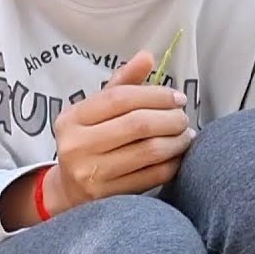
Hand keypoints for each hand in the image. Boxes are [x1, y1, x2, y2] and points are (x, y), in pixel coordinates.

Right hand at [44, 50, 194, 214]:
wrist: (69, 191)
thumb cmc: (89, 142)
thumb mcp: (95, 112)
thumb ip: (121, 84)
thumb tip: (147, 56)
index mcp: (72, 119)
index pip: (120, 98)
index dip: (155, 94)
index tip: (177, 98)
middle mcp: (76, 146)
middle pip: (138, 124)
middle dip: (171, 118)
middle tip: (183, 118)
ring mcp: (91, 174)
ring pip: (150, 151)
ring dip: (177, 141)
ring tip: (185, 136)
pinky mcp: (108, 197)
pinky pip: (153, 176)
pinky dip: (173, 164)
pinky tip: (177, 157)